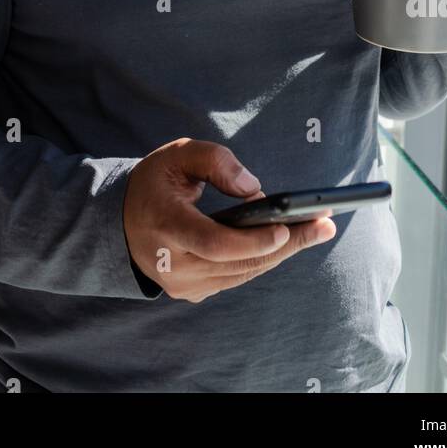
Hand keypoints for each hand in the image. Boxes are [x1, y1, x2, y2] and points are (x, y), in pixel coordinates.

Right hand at [124, 137, 335, 302]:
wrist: (122, 221)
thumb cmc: (156, 182)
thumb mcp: (178, 155)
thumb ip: (215, 162)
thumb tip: (254, 189)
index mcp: (164, 224)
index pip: (213, 243)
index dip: (252, 240)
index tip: (285, 227)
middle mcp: (171, 263)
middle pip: (238, 262)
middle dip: (285, 243)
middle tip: (324, 225)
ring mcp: (181, 284)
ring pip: (242, 273)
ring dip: (281, 253)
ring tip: (317, 230)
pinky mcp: (191, 292)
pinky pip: (236, 278)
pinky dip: (262, 259)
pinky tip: (288, 242)